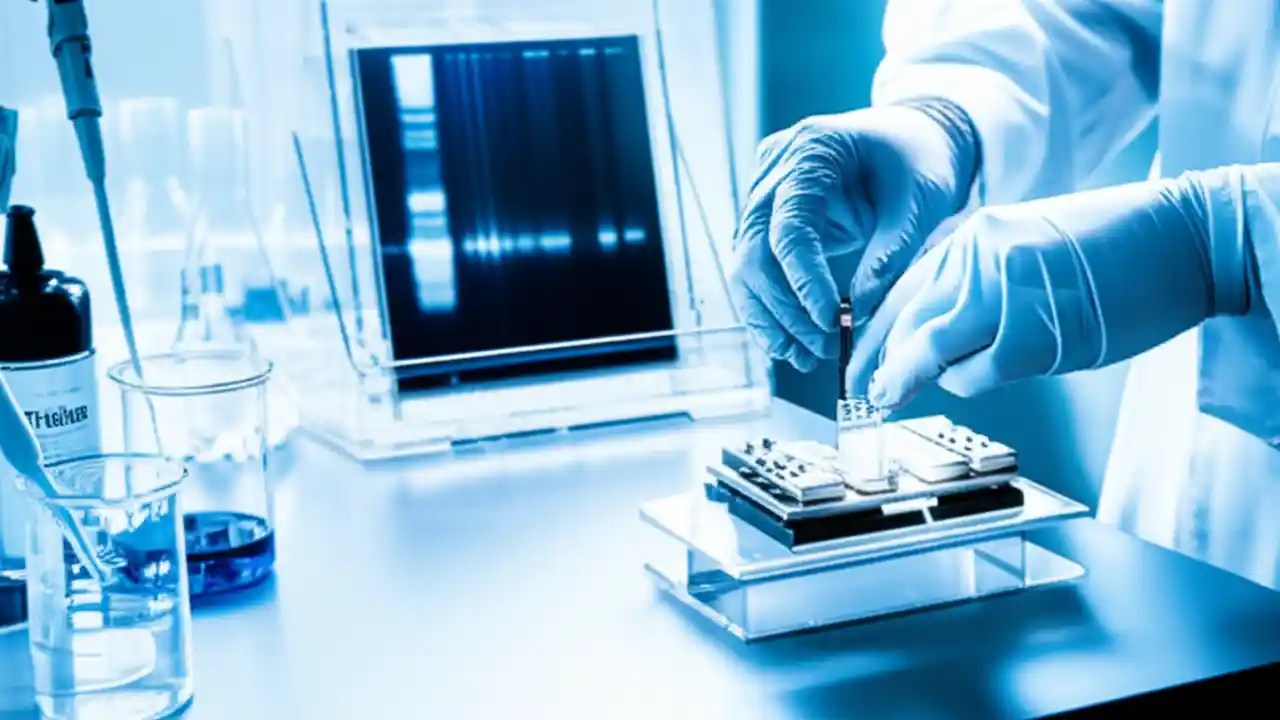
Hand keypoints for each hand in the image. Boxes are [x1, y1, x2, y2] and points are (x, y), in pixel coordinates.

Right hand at [729, 101, 978, 370]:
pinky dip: (771, 308)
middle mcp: (772, 172)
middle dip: (785, 309)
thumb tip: (856, 316)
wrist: (913, 134)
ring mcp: (762, 195)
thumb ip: (889, 257)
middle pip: (754, 252)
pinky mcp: (766, 219)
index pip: (789, 227)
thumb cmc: (920, 160)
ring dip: (772, 318)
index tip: (831, 321)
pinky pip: (756, 270)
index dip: (803, 281)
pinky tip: (791, 343)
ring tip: (804, 356)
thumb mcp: (919, 203)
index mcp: (810, 152)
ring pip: (745, 267)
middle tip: (822, 347)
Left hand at [860, 171, 1255, 408]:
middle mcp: (980, 253)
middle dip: (880, 360)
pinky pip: (977, 372)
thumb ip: (981, 285)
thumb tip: (938, 336)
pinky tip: (965, 383)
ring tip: (889, 397)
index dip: (875, 329)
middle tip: (864, 390)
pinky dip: (967, 383)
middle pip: (909, 318)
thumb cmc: (1118, 250)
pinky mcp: (1031, 328)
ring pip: (932, 346)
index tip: (857, 356)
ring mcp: (1004, 289)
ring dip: (908, 377)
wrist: (1185, 236)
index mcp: (976, 234)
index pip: (906, 286)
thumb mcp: (1028, 251)